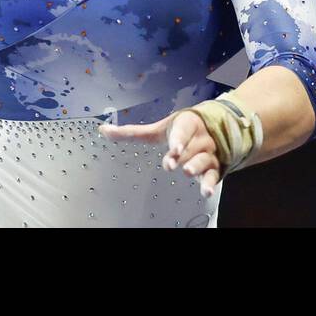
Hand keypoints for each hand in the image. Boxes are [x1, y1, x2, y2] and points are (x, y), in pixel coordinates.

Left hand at [98, 111, 221, 197]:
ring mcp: (208, 153)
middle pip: (191, 147)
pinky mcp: (213, 168)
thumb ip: (131, 132)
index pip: (184, 129)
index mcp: (187, 124)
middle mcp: (200, 138)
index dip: (178, 139)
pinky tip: (206, 191)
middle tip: (171, 163)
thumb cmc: (179, 131)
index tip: (174, 148)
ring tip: (188, 172)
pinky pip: (214, 175)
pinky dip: (211, 183)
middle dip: (181, 156)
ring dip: (196, 166)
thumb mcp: (157, 130)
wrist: (213, 130)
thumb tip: (102, 131)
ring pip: (204, 159)